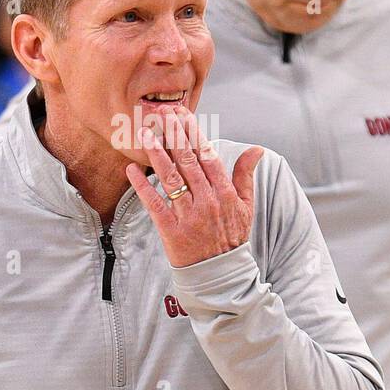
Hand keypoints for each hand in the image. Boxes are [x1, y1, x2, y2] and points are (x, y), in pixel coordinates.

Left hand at [126, 107, 263, 267]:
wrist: (220, 275)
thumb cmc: (232, 238)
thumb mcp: (246, 207)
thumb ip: (246, 176)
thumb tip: (256, 149)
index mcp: (225, 193)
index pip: (208, 155)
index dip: (194, 133)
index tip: (183, 114)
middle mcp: (207, 201)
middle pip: (188, 161)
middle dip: (173, 134)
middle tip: (161, 114)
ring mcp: (189, 216)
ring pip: (170, 178)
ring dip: (156, 153)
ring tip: (144, 134)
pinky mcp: (171, 230)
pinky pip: (154, 203)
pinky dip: (143, 186)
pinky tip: (132, 169)